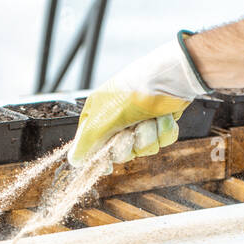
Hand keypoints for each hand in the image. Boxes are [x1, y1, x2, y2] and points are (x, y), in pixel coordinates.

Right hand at [67, 32, 208, 167]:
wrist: (169, 78)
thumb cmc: (132, 92)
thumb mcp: (103, 119)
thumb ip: (88, 142)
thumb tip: (74, 160)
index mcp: (99, 114)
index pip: (93, 144)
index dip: (100, 156)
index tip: (107, 166)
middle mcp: (118, 118)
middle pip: (121, 151)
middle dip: (129, 144)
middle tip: (130, 131)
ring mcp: (140, 120)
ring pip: (144, 147)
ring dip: (149, 135)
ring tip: (150, 118)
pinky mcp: (160, 121)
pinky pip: (161, 140)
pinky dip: (164, 131)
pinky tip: (163, 117)